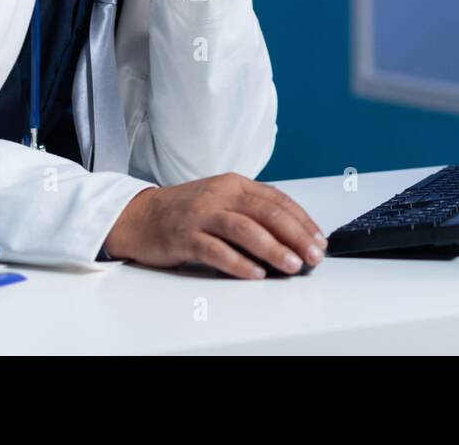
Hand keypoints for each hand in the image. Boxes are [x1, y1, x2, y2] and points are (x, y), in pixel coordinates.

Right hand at [102, 172, 326, 277]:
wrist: (139, 215)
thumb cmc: (186, 211)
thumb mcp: (222, 200)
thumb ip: (252, 212)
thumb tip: (291, 237)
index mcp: (235, 184)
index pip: (277, 200)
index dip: (302, 220)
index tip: (319, 240)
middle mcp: (220, 195)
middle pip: (266, 213)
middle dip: (296, 235)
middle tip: (313, 255)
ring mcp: (202, 214)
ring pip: (244, 229)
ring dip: (273, 249)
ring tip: (292, 265)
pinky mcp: (184, 236)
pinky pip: (216, 250)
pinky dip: (239, 262)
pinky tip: (255, 273)